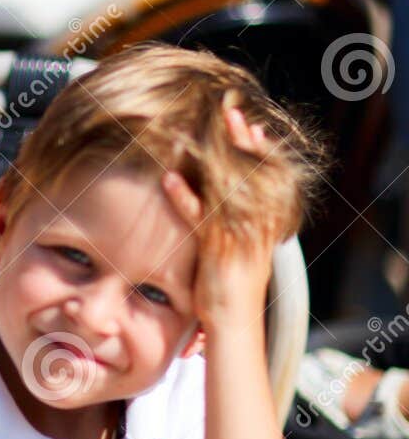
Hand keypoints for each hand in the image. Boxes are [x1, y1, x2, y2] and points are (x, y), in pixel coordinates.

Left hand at [160, 97, 278, 332]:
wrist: (233, 326)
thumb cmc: (228, 288)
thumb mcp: (239, 251)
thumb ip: (238, 225)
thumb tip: (229, 199)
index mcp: (266, 225)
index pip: (271, 178)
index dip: (262, 151)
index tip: (252, 126)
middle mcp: (257, 227)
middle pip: (254, 174)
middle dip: (241, 141)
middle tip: (231, 112)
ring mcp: (239, 238)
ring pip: (229, 189)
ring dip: (212, 159)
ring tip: (194, 134)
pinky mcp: (217, 251)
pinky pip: (200, 219)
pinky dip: (184, 198)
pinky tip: (168, 179)